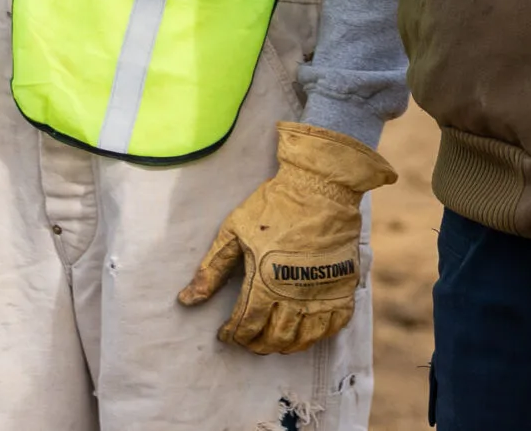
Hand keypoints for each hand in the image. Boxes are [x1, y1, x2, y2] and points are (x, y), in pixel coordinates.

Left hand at [179, 121, 396, 353]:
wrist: (320, 185)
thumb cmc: (274, 206)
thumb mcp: (234, 232)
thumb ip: (211, 269)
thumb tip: (186, 300)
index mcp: (264, 281)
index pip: (244, 326)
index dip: (232, 335)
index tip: (225, 332)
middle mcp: (293, 292)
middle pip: (272, 338)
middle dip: (255, 344)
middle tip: (248, 339)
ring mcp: (321, 290)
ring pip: (302, 338)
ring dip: (284, 345)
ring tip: (274, 340)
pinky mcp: (343, 284)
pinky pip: (334, 324)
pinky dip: (319, 335)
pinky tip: (307, 330)